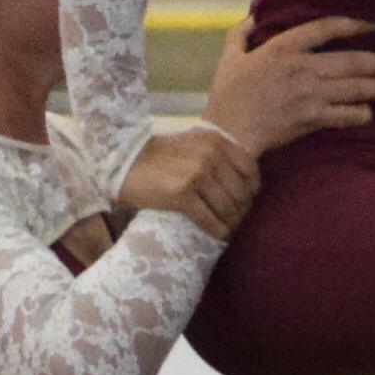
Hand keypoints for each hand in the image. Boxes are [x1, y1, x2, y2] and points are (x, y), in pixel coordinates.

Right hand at [113, 126, 259, 234]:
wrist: (123, 161)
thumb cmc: (158, 156)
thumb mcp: (193, 142)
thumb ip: (217, 153)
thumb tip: (243, 181)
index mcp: (215, 140)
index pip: (250, 168)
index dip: (251, 189)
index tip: (245, 200)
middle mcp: (210, 154)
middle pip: (241, 192)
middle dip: (241, 210)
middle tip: (234, 219)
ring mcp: (197, 174)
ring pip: (228, 208)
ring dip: (230, 223)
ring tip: (226, 228)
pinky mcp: (182, 194)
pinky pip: (210, 220)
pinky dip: (217, 230)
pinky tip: (217, 234)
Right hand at [202, 11, 374, 163]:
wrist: (228, 133)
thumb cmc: (226, 95)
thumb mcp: (229, 57)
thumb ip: (241, 33)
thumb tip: (252, 17)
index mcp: (282, 48)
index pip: (327, 28)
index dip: (355, 24)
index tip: (374, 24)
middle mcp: (301, 68)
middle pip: (351, 60)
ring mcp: (309, 94)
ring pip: (354, 87)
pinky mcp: (312, 118)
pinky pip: (346, 114)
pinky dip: (360, 114)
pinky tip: (368, 113)